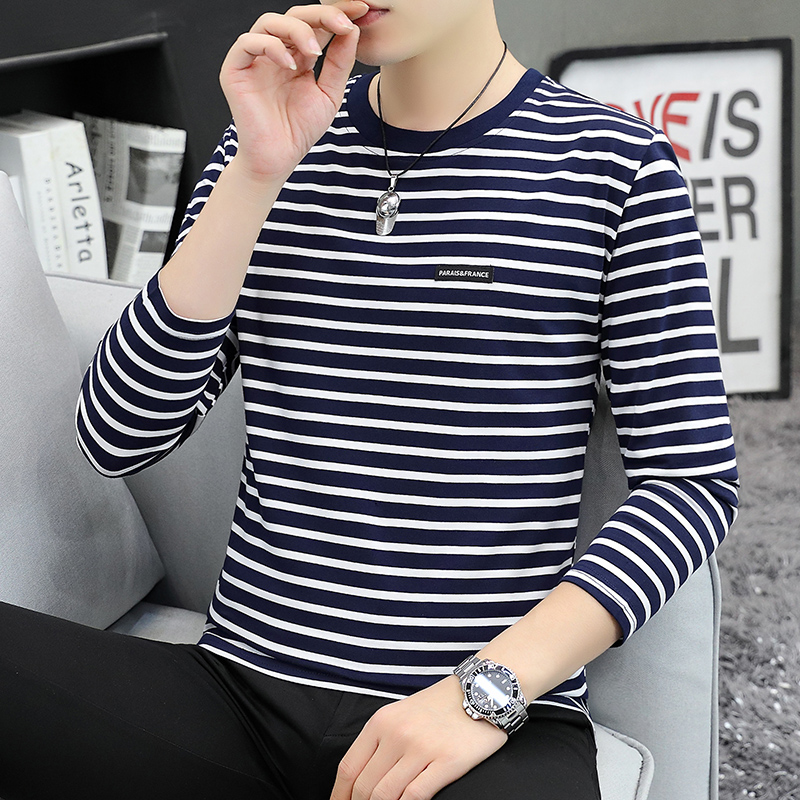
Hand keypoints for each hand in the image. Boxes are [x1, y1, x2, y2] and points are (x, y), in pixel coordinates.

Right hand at [219, 1, 368, 181]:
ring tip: (315, 51)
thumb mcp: (329, 93)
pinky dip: (272, 47)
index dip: (336, 14)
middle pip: (294, 16)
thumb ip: (339, 62)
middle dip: (321, 15)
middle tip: (343, 23)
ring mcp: (255, 59)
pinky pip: (248, 42)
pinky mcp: (236, 69)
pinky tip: (291, 65)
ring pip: (270, 22)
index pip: (315, 25)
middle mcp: (275, 53)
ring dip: (297, 30)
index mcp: (297, 56)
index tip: (361, 11)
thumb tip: (352, 29)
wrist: (278, 159)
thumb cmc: (299, 131)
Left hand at [330, 676, 506, 799]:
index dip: (339, 796)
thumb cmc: (439, 707)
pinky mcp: (447, 762)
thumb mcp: (400, 714)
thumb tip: (359, 780)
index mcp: (381, 722)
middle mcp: (397, 734)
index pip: (349, 768)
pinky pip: (415, 796)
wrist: (480, 692)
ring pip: (386, 796)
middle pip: (364, 787)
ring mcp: (421, 748)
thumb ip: (379, 743)